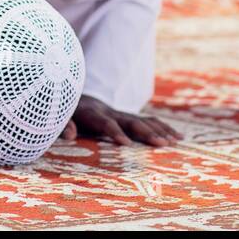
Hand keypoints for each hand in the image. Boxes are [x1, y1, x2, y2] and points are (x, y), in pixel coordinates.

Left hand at [59, 95, 181, 147]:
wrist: (73, 94)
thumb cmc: (65, 112)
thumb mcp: (61, 117)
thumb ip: (64, 124)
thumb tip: (68, 134)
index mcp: (92, 113)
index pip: (105, 123)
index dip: (114, 132)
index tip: (125, 144)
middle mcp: (109, 112)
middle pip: (130, 121)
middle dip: (146, 132)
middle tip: (162, 144)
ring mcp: (120, 113)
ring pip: (143, 120)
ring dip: (159, 130)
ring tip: (174, 142)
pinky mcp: (127, 117)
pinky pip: (148, 121)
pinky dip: (162, 128)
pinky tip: (177, 137)